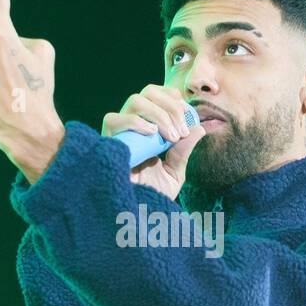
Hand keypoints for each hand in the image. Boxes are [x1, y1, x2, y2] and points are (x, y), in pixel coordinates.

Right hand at [101, 83, 205, 198]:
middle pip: (147, 92)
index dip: (173, 98)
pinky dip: (135, 121)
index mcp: (147, 128)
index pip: (157, 95)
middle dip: (170, 106)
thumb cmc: (152, 195)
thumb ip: (184, 151)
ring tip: (170, 136)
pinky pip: (114, 119)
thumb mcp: (174, 172)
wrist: (136, 213)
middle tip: (181, 130)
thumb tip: (200, 128)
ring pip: (135, 101)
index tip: (188, 117)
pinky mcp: (105, 142)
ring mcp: (118, 132)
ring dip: (158, 113)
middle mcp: (131, 126)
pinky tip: (151, 133)